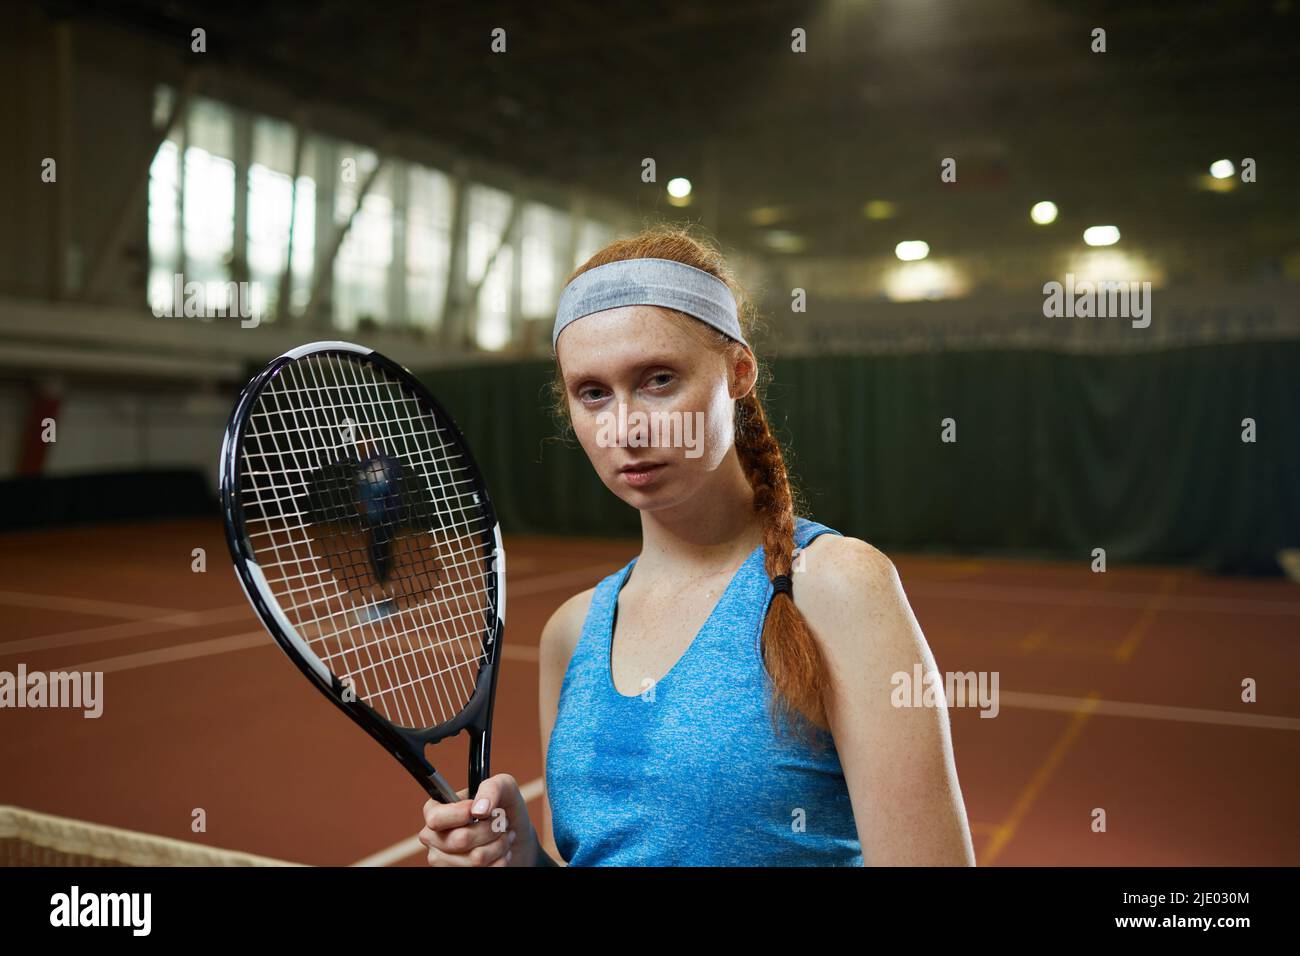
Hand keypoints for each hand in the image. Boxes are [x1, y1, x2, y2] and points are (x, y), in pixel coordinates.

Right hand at [418, 773, 537, 866]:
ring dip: (499, 846)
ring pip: (475, 859)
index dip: (461, 814)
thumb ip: (491, 788)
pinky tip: (500, 853)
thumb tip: (479, 810)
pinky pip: (484, 872)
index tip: (483, 811)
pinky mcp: (458, 874)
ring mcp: (444, 860)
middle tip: (500, 823)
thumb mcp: (504, 787)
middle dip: (490, 830)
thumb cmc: (505, 808)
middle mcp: (434, 837)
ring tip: (504, 837)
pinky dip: (500, 861)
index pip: (435, 818)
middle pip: (460, 839)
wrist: (517, 837)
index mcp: (436, 810)